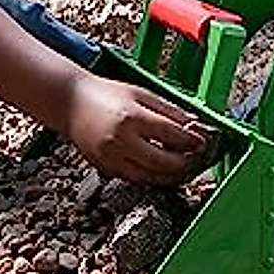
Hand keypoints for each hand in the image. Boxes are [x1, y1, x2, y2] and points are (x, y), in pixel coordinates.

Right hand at [65, 75, 206, 184]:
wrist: (69, 103)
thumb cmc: (105, 93)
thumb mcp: (141, 94)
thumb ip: (169, 110)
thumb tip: (194, 125)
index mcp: (131, 118)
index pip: (172, 136)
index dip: (192, 141)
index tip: (203, 142)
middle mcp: (120, 141)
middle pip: (164, 162)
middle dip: (185, 163)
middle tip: (197, 158)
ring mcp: (111, 158)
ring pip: (151, 178)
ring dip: (172, 176)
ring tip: (184, 167)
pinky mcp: (105, 168)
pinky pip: (136, 179)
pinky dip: (153, 177)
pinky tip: (163, 170)